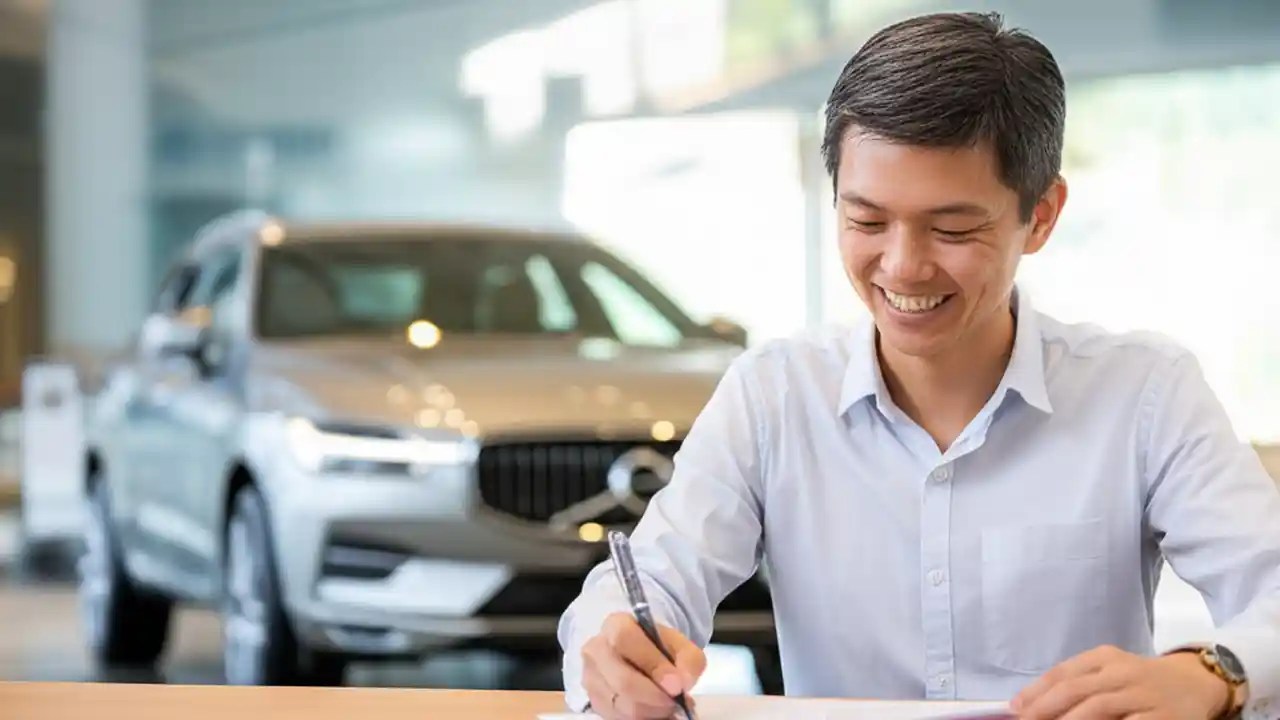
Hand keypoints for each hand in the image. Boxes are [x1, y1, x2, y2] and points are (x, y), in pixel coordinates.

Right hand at [581, 612, 706, 719]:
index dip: (653, 664)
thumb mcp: (681, 645)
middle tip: (676, 702)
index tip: (677, 685)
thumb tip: (682, 683)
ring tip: (669, 706)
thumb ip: (688, 660)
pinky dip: (643, 719)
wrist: (641, 656)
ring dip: (652, 711)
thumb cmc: (659, 648)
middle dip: (656, 697)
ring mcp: (591, 678)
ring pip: (622, 705)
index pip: (626, 641)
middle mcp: (595, 650)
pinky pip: (619, 718)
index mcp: (615, 625)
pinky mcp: (594, 701)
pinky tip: (656, 712)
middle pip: (623, 681)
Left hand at [1012, 645, 1230, 719]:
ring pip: (1098, 708)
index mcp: (1105, 657)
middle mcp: (1122, 672)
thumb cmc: (1140, 680)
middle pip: (1075, 691)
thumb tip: (1028, 705)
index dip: (1036, 692)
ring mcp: (1143, 695)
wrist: (1196, 683)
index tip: (1015, 709)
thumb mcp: (1109, 671)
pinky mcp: (1163, 717)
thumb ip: (1076, 683)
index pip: (1062, 674)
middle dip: (1045, 710)